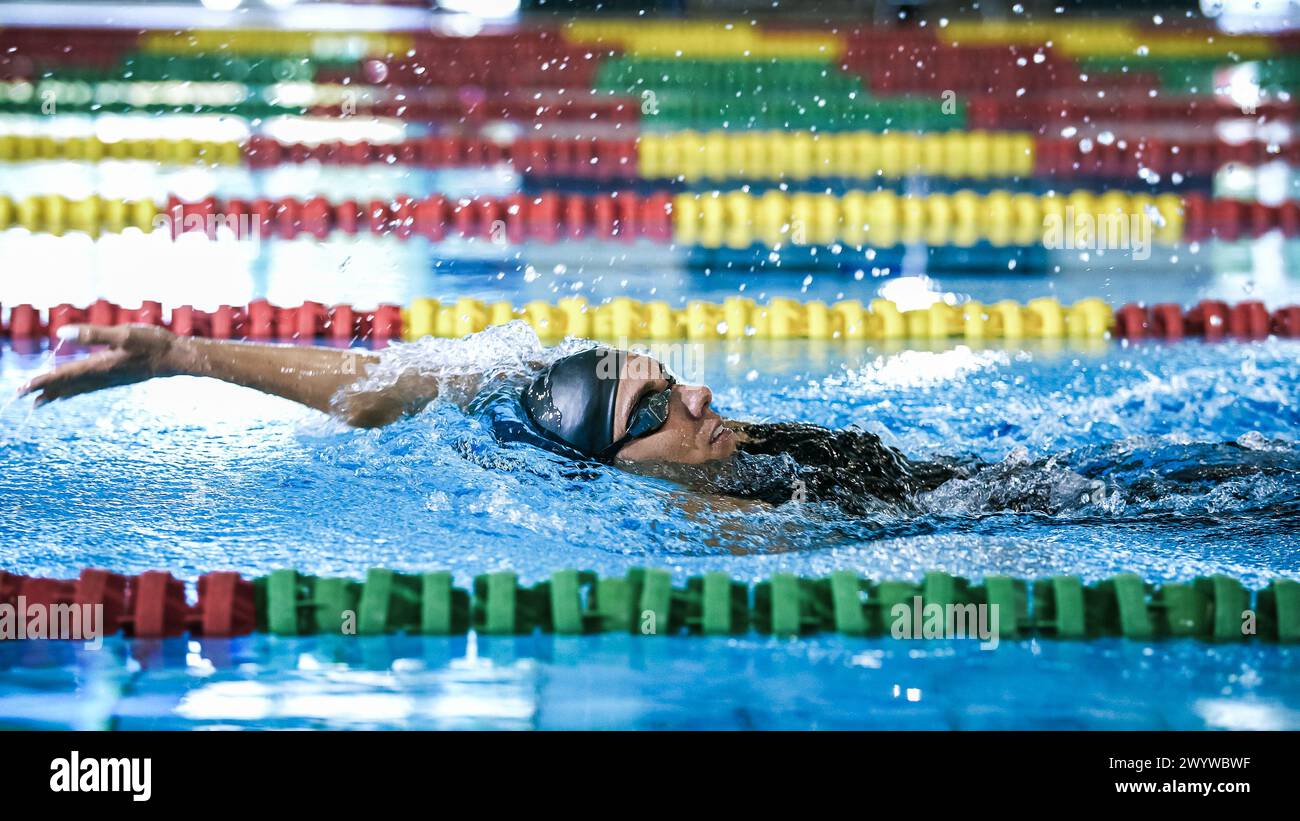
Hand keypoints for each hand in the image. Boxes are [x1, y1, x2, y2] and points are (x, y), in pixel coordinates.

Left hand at [18, 324, 178, 406]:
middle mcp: (102, 376)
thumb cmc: (153, 344)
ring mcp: (110, 378)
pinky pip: (88, 387)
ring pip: (77, 388)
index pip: (63, 375)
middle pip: (67, 385)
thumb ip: (93, 334)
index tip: (21, 389)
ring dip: (57, 393)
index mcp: (100, 365)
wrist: (178, 358)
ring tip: (40, 400)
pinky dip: (74, 390)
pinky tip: (71, 392)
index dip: (41, 381)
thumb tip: (61, 332)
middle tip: (21, 397)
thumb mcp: (124, 335)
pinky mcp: (117, 377)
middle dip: (44, 390)